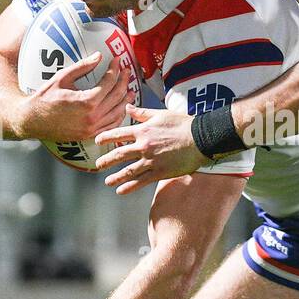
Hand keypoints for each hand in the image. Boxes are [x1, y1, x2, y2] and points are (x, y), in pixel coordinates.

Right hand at [15, 52, 129, 142]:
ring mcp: (93, 128)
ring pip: (118, 112)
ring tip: (130, 89)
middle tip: (127, 71)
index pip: (109, 82)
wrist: (32, 120)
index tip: (117, 60)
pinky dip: (119, 115)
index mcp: (87, 101)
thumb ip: (82, 67)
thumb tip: (98, 56)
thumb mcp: (62, 78)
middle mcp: (93, 116)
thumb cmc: (45, 98)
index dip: (115, 69)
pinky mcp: (90, 135)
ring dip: (125, 99)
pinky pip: (111, 125)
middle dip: (124, 81)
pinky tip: (121, 108)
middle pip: (117, 96)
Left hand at [93, 104, 210, 194]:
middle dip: (106, 161)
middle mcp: (143, 146)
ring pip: (127, 171)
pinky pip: (140, 181)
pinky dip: (129, 187)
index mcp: (143, 130)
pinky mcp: (159, 172)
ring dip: (115, 177)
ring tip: (107, 182)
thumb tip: (127, 108)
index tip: (97, 141)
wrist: (200, 138)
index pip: (118, 134)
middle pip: (118, 155)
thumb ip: (142, 113)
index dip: (105, 138)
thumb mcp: (161, 114)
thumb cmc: (183, 124)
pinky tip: (121, 191)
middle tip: (98, 165)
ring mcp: (150, 160)